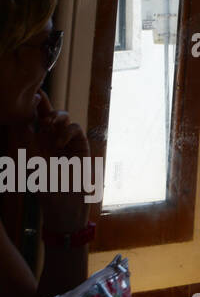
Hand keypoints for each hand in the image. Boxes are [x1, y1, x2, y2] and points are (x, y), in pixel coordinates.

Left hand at [30, 92, 91, 232]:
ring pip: (64, 118)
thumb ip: (23, 138)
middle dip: (46, 104)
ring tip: (48, 125)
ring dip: (56, 117)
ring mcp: (67, 142)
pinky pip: (75, 130)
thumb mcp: (27, 160)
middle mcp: (51, 139)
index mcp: (35, 142)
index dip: (33, 105)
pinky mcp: (80, 146)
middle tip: (40, 98)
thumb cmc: (43, 186)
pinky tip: (59, 142)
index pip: (33, 119)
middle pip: (50, 114)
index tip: (31, 94)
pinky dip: (67, 132)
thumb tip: (21, 117)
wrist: (63, 203)